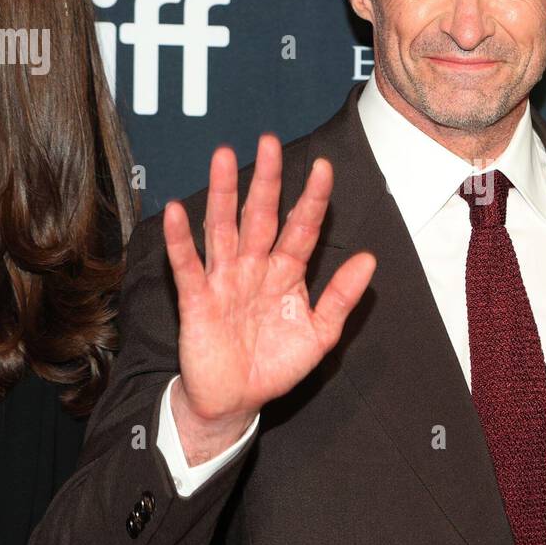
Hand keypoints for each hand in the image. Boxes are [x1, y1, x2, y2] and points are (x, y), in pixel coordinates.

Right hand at [163, 134, 375, 462]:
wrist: (236, 402)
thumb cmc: (275, 364)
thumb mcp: (319, 334)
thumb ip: (342, 297)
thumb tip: (369, 259)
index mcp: (286, 273)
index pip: (302, 228)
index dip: (313, 199)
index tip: (325, 168)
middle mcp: (254, 268)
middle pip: (260, 215)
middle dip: (266, 180)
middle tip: (270, 142)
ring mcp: (224, 280)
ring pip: (223, 228)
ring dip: (221, 193)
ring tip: (223, 157)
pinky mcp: (197, 300)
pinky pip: (188, 266)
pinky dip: (181, 240)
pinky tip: (176, 211)